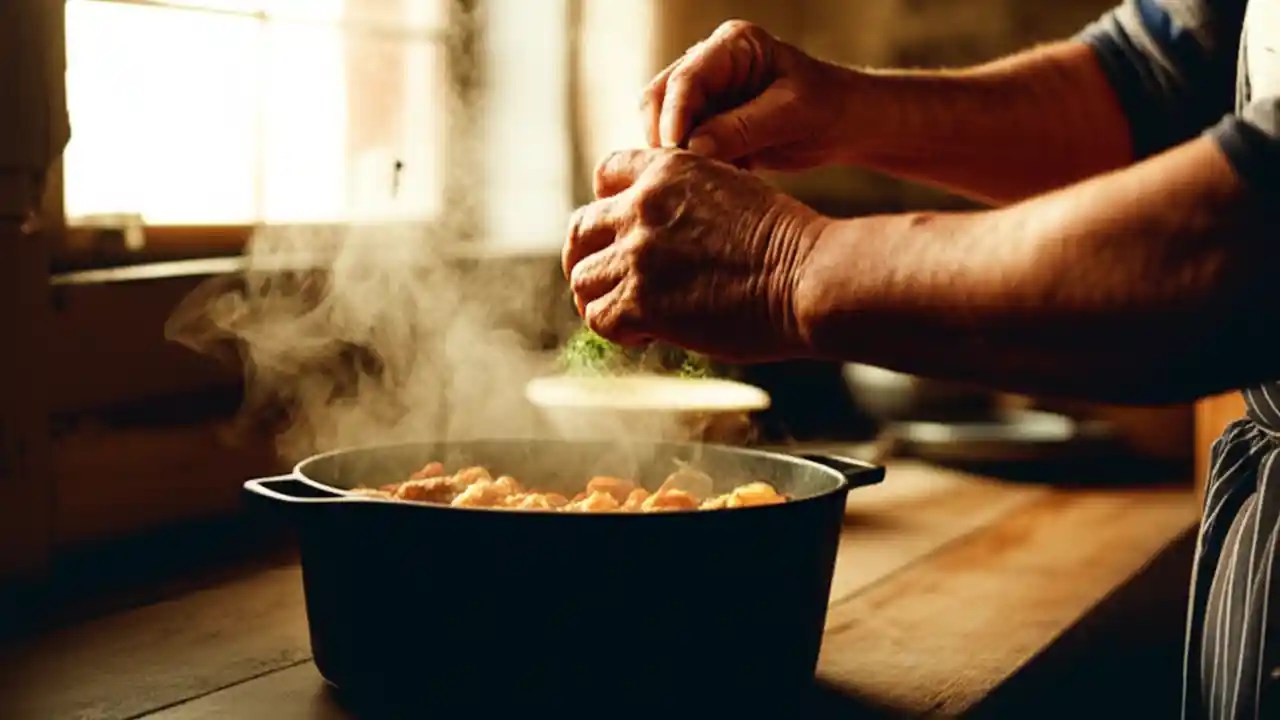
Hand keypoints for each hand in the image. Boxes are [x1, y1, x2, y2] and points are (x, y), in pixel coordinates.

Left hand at [562, 147, 828, 361]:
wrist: (809, 277)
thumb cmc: (788, 243)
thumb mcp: (731, 190)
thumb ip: (686, 201)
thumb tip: (665, 235)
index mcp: (667, 170)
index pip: (606, 174)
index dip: (607, 204)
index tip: (617, 231)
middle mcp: (641, 206)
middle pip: (580, 229)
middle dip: (587, 256)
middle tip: (602, 280)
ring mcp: (637, 254)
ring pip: (583, 279)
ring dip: (600, 298)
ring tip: (628, 316)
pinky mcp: (640, 303)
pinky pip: (600, 319)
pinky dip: (616, 330)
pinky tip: (645, 336)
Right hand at [641, 20, 858, 170]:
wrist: (842, 124)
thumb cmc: (826, 106)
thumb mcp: (790, 115)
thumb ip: (741, 128)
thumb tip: (693, 147)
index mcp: (732, 45)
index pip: (687, 78)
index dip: (675, 115)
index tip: (675, 150)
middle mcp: (709, 63)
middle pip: (660, 97)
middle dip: (663, 135)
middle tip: (675, 173)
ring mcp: (704, 94)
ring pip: (663, 124)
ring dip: (673, 154)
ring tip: (697, 181)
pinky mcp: (705, 123)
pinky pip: (680, 145)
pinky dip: (688, 166)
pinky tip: (710, 184)